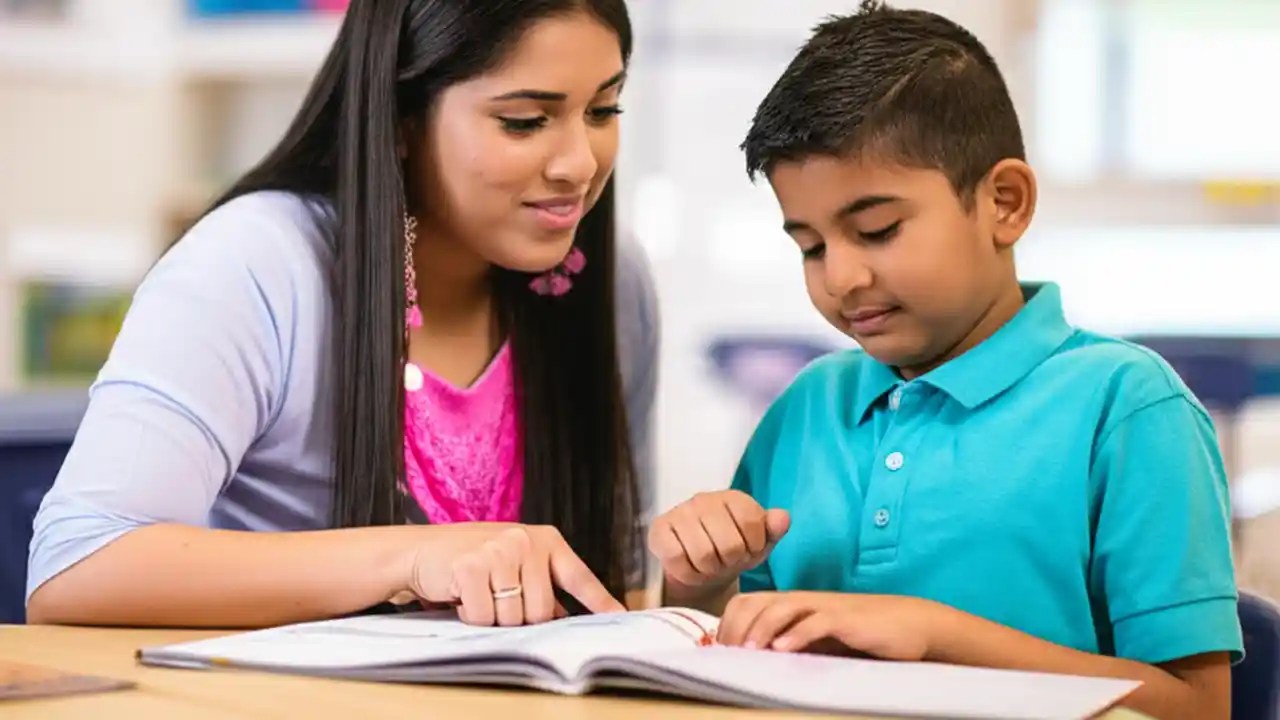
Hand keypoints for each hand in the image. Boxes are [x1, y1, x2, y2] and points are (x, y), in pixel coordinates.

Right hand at [403, 524, 624, 626]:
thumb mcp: (515, 563)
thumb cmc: (473, 560)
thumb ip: (543, 585)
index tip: (621, 616)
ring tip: (480, 593)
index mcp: (545, 540)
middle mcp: (526, 541)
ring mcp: (499, 551)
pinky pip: (483, 617)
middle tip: (498, 598)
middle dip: (519, 617)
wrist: (422, 550)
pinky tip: (463, 595)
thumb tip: (569, 616)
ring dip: (494, 617)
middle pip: (542, 611)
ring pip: (513, 617)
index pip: (579, 577)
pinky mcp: (472, 566)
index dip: (600, 601)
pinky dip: (471, 615)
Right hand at [648, 490, 789, 595]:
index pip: (751, 522)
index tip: (748, 550)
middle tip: (726, 562)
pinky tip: (691, 569)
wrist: (700, 570)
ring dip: (710, 571)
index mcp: (733, 498)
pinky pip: (677, 559)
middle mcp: (704, 499)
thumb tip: (783, 518)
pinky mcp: (658, 530)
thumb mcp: (760, 544)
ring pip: (703, 554)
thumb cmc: (734, 553)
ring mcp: (679, 512)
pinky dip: (688, 574)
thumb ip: (773, 530)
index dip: (753, 547)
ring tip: (710, 566)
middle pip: (729, 544)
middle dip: (731, 562)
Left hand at [716, 591, 944, 660]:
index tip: (719, 653)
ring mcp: (826, 608)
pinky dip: (797, 635)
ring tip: (747, 651)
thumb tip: (759, 664)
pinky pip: (817, 622)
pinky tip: (783, 649)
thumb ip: (793, 646)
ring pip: (781, 608)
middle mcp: (805, 602)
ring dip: (760, 629)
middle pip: (757, 603)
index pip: (748, 604)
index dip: (728, 625)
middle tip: (727, 655)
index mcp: (795, 606)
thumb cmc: (864, 636)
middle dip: (736, 628)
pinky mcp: (849, 619)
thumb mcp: (821, 643)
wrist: (912, 624)